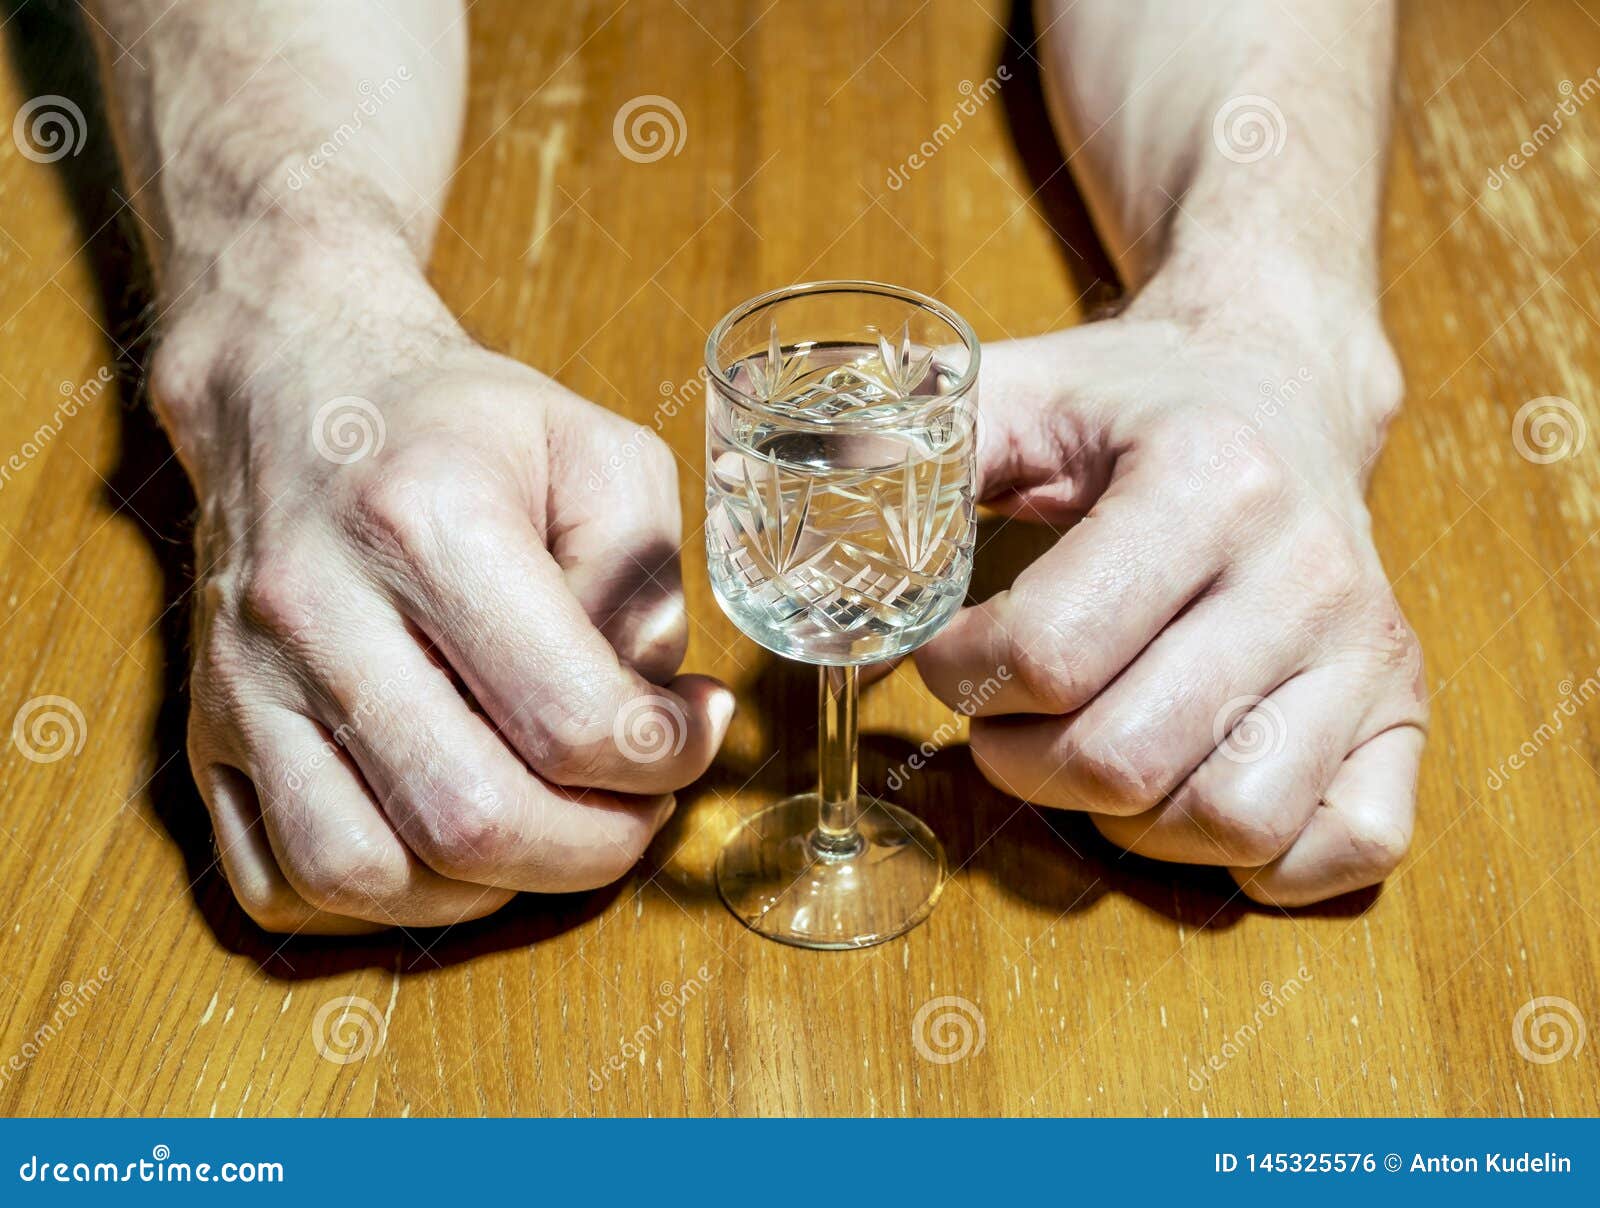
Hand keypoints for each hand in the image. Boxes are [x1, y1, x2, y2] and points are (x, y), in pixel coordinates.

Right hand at [155, 258, 731, 933]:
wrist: (297, 391)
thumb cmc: (463, 426)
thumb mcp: (600, 450)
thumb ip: (649, 573)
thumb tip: (651, 706)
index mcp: (432, 519)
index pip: (569, 715)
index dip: (666, 757)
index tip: (697, 729)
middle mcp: (319, 608)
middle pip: (470, 819)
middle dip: (594, 846)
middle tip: (641, 806)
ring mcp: (247, 682)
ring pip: (365, 874)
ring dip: (489, 891)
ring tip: (547, 828)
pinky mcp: (207, 731)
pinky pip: (278, 883)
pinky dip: (382, 902)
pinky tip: (447, 850)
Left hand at [915, 286, 1425, 905]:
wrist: (1282, 384)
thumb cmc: (1132, 402)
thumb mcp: (1018, 388)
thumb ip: (907, 444)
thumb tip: (761, 496)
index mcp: (1207, 479)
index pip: (1047, 653)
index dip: (956, 678)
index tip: (940, 654)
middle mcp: (1306, 571)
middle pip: (1123, 758)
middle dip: (1017, 760)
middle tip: (993, 720)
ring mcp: (1367, 650)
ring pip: (1225, 820)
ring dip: (1118, 820)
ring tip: (1079, 751)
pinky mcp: (1403, 707)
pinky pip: (1345, 849)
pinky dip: (1256, 861)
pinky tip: (1187, 794)